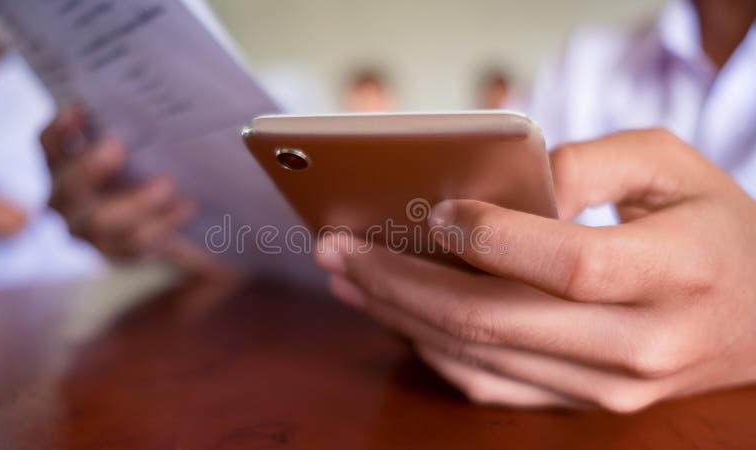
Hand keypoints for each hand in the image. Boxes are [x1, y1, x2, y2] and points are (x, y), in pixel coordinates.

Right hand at [40, 108, 195, 259]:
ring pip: (100, 222)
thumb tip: (173, 95)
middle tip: (117, 147)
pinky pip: (134, 245)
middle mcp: (66, 197)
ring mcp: (88, 229)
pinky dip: (162, 225)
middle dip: (88, 167)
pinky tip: (187, 206)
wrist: (181, 204)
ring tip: (168, 184)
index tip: (81, 108)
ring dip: (134, 202)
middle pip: (67, 187)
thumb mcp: (147, 137)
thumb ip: (140, 121)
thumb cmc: (156, 157)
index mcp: (64, 161)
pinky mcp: (117, 251)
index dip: (60, 130)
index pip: (50, 144)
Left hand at [315, 129, 755, 412]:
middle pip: (497, 320)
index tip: (434, 212)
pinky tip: (395, 315)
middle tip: (340, 249)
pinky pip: (491, 387)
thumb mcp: (673, 168)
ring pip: (481, 358)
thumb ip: (592, 162)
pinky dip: (432, 351)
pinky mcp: (583, 405)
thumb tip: (507, 184)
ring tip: (349, 278)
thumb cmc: (714, 231)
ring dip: (402, 316)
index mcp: (675, 274)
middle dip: (402, 282)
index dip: (493, 239)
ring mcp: (609, 387)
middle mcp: (641, 344)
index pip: (567, 265)